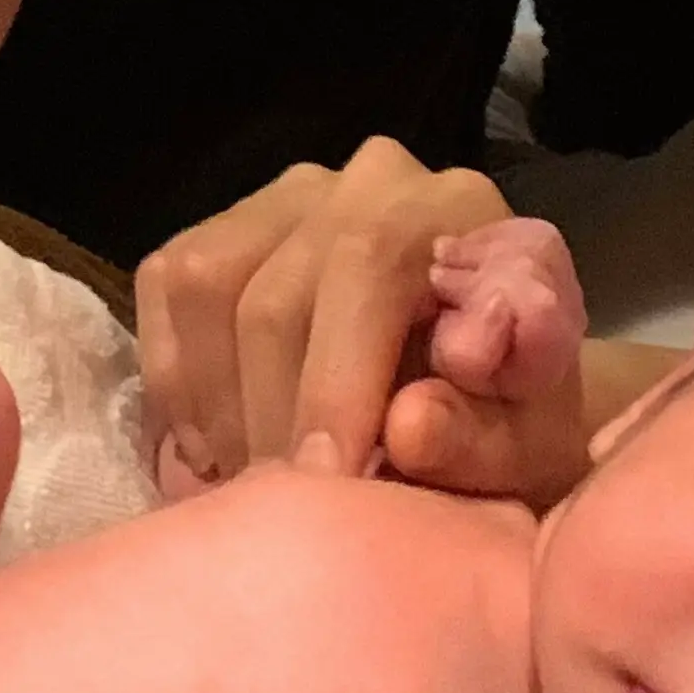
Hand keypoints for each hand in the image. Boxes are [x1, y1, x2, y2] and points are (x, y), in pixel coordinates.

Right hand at [136, 137, 509, 488]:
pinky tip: (215, 451)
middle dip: (271, 417)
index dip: (334, 379)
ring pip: (207, 286)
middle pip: (276, 290)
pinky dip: (180, 382)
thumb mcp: (524, 449)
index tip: (323, 484)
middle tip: (281, 510)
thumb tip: (409, 428)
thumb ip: (481, 439)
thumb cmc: (516, 423)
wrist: (491, 397)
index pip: (370, 263)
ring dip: (218, 405)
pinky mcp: (228, 228)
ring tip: (250, 484)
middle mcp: (371, 181)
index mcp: (460, 211)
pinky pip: (169, 290)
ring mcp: (289, 198)